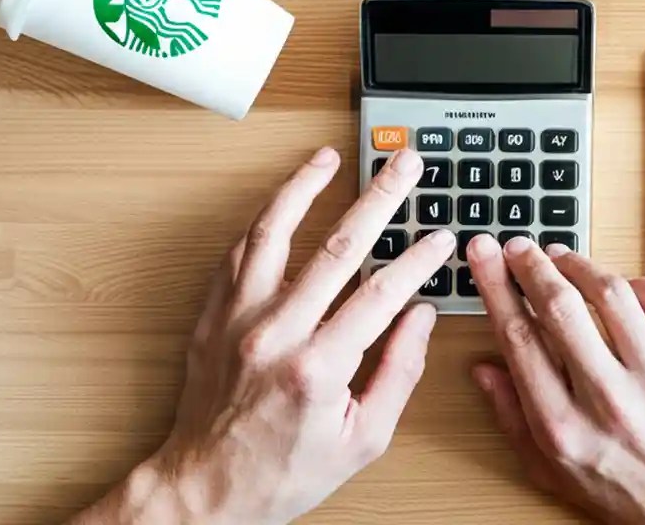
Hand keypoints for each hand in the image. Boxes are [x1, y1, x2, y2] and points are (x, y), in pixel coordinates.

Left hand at [72, 147, 453, 524]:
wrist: (205, 488)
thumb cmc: (282, 473)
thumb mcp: (361, 441)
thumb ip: (398, 374)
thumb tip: (420, 319)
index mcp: (317, 368)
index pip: (379, 295)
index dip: (416, 261)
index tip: (440, 238)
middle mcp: (274, 334)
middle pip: (336, 247)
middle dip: (379, 199)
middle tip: (403, 165)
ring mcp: (237, 318)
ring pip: (274, 232)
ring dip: (305, 187)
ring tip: (330, 157)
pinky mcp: (214, 315)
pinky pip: (239, 252)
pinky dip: (263, 219)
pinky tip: (284, 200)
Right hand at [467, 237, 644, 524]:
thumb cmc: (630, 492)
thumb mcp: (553, 472)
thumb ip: (513, 419)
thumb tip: (484, 369)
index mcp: (565, 427)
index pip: (519, 337)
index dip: (495, 287)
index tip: (484, 258)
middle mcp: (609, 400)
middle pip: (558, 307)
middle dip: (528, 265)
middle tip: (515, 246)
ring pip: (608, 293)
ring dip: (576, 264)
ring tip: (559, 257)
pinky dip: (631, 281)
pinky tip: (615, 284)